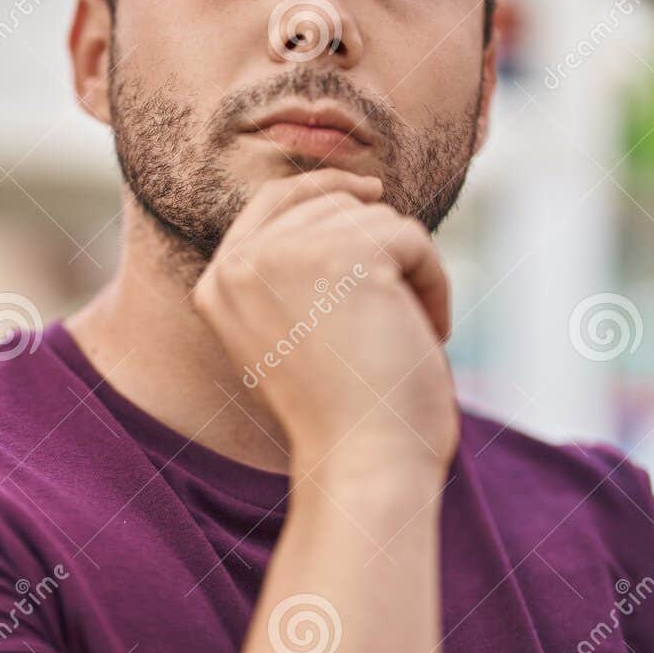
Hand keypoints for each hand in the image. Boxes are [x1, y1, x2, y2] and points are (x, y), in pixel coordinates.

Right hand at [192, 168, 458, 482]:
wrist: (364, 463)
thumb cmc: (343, 415)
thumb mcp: (292, 335)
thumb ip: (294, 275)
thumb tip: (350, 200)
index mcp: (218, 284)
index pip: (271, 201)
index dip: (324, 189)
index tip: (371, 195)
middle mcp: (242, 263)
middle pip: (331, 205)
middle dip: (380, 249)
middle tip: (398, 316)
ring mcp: (288, 255)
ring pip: (376, 220)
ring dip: (410, 271)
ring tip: (409, 331)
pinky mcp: (346, 256)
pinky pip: (412, 239)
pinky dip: (435, 285)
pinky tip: (430, 333)